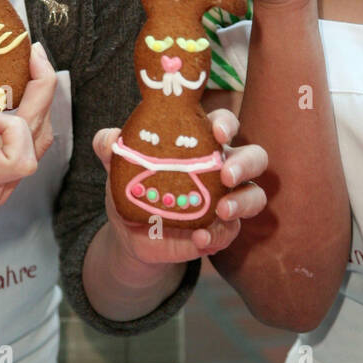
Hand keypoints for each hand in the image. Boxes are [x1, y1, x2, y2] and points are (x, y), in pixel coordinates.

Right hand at [0, 44, 55, 284]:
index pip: (19, 160)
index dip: (15, 130)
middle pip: (38, 140)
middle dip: (42, 92)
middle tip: (33, 55)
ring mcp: (1, 187)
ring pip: (40, 145)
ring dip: (40, 106)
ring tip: (29, 71)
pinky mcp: (0, 185)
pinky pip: (30, 151)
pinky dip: (30, 121)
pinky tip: (16, 99)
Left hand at [92, 108, 266, 266]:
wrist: (129, 231)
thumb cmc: (133, 184)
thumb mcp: (119, 166)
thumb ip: (112, 148)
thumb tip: (108, 139)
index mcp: (202, 142)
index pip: (224, 125)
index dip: (226, 123)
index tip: (218, 131)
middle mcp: (221, 169)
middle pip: (255, 157)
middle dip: (246, 163)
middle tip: (227, 174)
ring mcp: (226, 201)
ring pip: (254, 195)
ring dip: (243, 202)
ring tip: (222, 210)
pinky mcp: (220, 231)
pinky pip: (229, 233)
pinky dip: (218, 236)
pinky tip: (200, 239)